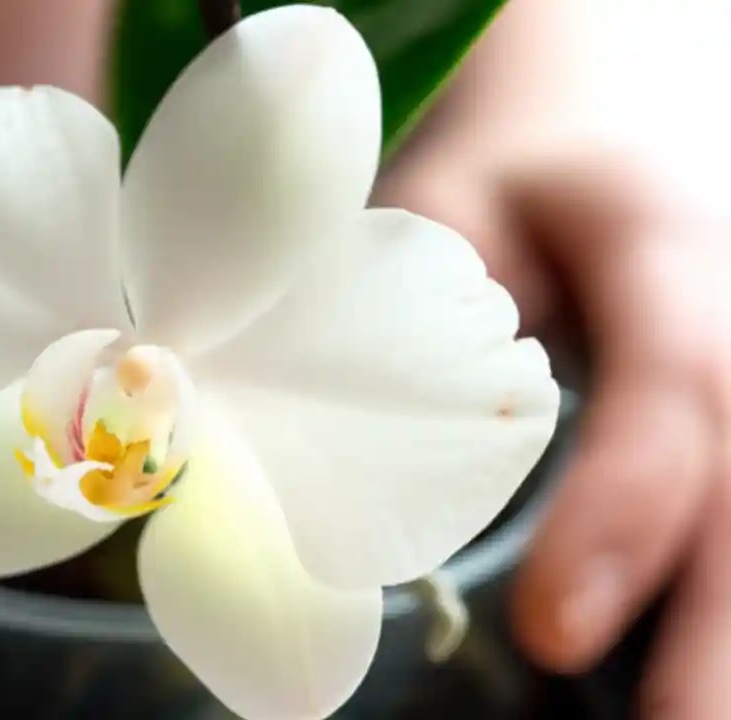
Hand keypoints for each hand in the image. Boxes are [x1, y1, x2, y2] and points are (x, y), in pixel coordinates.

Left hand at [378, 139, 730, 715]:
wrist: (625, 116)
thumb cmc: (523, 171)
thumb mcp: (453, 204)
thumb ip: (409, 311)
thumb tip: (308, 450)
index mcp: (663, 241)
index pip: (676, 385)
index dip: (622, 511)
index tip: (550, 635)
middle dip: (718, 629)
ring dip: (727, 637)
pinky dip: (712, 603)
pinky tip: (682, 685)